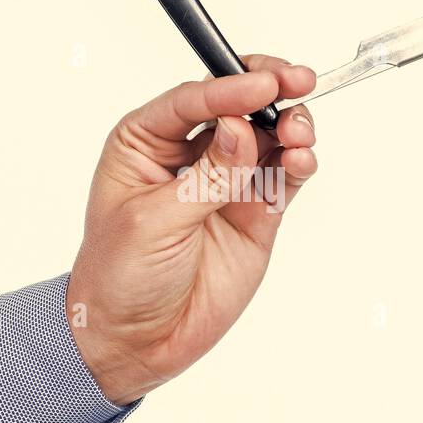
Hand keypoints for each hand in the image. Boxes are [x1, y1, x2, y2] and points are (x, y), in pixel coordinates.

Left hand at [67, 56, 317, 404]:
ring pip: (267, 134)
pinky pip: (284, 174)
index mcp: (146, 141)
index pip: (193, 99)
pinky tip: (302, 159)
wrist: (135, 341)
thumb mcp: (153, 222)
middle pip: (237, 103)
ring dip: (289, 125)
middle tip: (296, 82)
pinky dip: (299, 162)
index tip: (263, 84)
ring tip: (298, 135)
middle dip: (268, 88)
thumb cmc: (120, 277)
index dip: (230, 86)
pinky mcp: (256, 211)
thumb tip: (240, 130)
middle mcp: (189, 153)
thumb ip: (205, 178)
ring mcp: (227, 180)